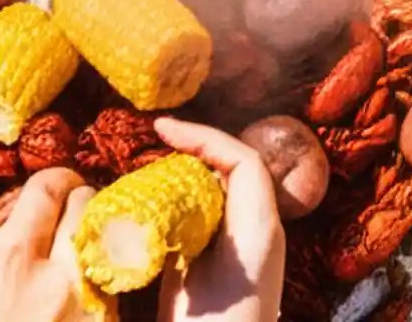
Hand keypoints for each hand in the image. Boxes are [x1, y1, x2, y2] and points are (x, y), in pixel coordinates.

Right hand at [0, 168, 95, 321]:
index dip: (51, 180)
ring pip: (110, 251)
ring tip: (75, 257)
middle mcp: (61, 278)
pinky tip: (77, 302)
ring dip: (95, 245)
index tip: (48, 186)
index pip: (49, 191)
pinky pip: (111, 298)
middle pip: (93, 207)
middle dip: (81, 201)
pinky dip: (99, 290)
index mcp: (10, 262)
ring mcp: (91, 312)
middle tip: (68, 211)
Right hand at [154, 118, 284, 321]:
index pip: (243, 161)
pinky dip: (185, 202)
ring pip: (223, 192)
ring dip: (191, 173)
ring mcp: (245, 251)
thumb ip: (183, 228)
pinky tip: (152, 208)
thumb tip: (158, 188)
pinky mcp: (225, 267)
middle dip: (198, 148)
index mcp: (260, 231)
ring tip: (151, 167)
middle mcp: (260, 235)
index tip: (162, 130)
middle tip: (156, 142)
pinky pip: (211, 217)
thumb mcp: (191, 281)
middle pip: (235, 171)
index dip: (205, 136)